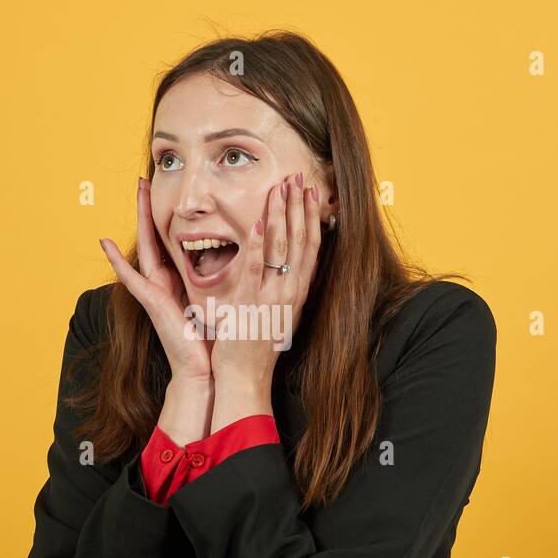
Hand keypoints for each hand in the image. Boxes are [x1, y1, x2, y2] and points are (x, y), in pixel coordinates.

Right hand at [100, 178, 212, 386]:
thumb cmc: (213, 340)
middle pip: (155, 237)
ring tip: (135, 193)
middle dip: (150, 208)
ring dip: (139, 219)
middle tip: (143, 179)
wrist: (206, 371)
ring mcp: (154, 291)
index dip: (171, 217)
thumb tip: (244, 262)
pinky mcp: (151, 303)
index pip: (174, 241)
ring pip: (144, 247)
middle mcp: (165, 282)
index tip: (172, 192)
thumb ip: (224, 283)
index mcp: (181, 281)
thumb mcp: (221, 303)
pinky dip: (117, 262)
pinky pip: (131, 278)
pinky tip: (104, 244)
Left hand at [209, 172, 324, 428]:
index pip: (309, 249)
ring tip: (281, 189)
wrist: (246, 380)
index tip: (310, 193)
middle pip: (302, 243)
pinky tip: (256, 225)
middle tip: (298, 178)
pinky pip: (256, 272)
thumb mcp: (275, 313)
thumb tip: (282, 267)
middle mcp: (290, 293)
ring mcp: (273, 299)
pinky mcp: (252, 306)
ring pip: (282, 251)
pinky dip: (257, 248)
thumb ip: (280, 289)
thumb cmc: (255, 348)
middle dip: (300, 208)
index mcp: (296, 294)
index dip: (311, 218)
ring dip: (282, 217)